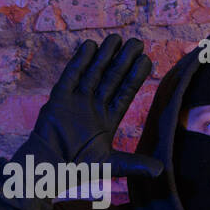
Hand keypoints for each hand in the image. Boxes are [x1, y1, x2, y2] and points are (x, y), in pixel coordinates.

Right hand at [28, 34, 162, 179]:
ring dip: (104, 56)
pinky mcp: (59, 98)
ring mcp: (76, 100)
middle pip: (111, 78)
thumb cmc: (77, 169)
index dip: (135, 76)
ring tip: (116, 38)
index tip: (147, 59)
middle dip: (123, 60)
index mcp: (108, 120)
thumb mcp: (110, 165)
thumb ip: (134, 164)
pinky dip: (79, 61)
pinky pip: (71, 75)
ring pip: (93, 73)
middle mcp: (94, 107)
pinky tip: (90, 46)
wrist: (48, 168)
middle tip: (136, 42)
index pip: (125, 92)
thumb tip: (161, 171)